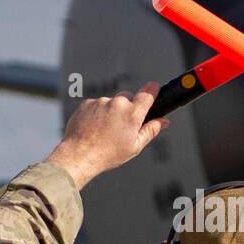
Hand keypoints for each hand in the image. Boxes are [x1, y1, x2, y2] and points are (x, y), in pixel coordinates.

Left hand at [45, 82, 169, 188]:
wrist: (79, 155)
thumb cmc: (108, 154)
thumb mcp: (135, 146)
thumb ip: (151, 130)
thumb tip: (163, 121)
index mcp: (132, 114)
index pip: (148, 93)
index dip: (153, 90)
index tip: (154, 88)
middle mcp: (117, 104)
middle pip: (128, 97)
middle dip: (128, 108)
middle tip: (123, 126)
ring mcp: (101, 102)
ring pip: (111, 102)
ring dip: (111, 112)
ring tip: (104, 131)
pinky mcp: (87, 103)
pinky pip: (97, 105)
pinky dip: (97, 114)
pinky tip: (94, 128)